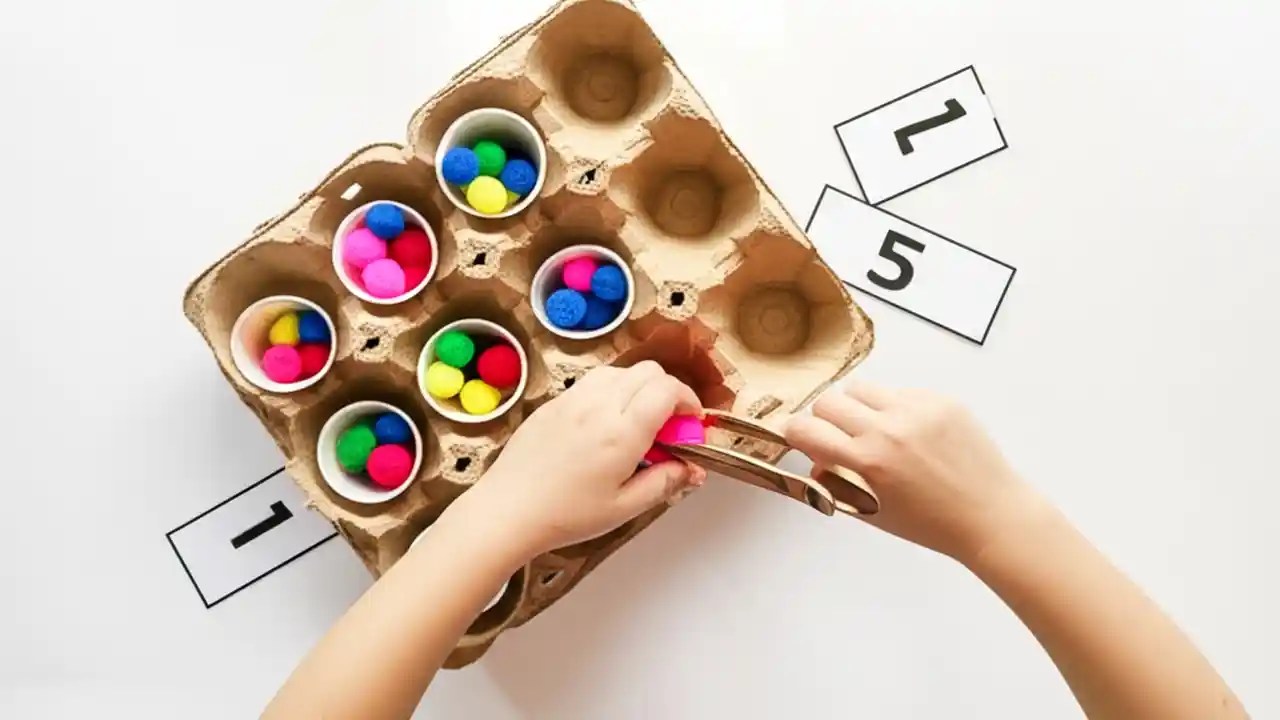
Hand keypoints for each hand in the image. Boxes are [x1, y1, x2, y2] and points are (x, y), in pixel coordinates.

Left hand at [465, 361, 706, 558]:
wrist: (508, 510)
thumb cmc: (564, 515)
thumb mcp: (624, 508)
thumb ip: (664, 483)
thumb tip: (691, 469)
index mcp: (622, 433)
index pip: (668, 390)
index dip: (688, 401)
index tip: (689, 424)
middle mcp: (599, 406)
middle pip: (649, 371)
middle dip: (667, 392)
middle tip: (666, 427)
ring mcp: (573, 399)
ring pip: (620, 370)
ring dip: (638, 388)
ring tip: (634, 423)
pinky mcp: (554, 402)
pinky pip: (593, 381)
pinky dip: (611, 392)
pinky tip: (604, 424)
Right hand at [785, 381, 1041, 562]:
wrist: (990, 513)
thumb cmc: (931, 523)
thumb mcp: (872, 511)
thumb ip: (837, 482)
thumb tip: (817, 459)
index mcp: (868, 461)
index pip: (806, 430)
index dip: (795, 433)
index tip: (800, 438)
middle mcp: (889, 429)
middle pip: (828, 401)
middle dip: (825, 420)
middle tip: (839, 438)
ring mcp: (917, 410)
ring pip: (861, 388)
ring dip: (858, 408)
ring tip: (876, 431)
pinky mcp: (940, 399)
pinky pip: (900, 392)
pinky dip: (896, 409)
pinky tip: (913, 434)